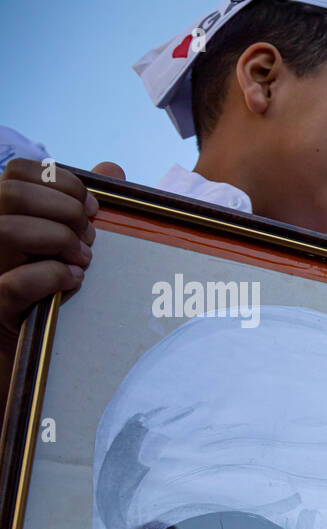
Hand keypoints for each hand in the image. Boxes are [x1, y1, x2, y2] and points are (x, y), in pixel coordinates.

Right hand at [0, 159, 123, 346]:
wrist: (30, 358)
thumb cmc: (50, 293)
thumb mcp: (66, 246)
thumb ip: (83, 206)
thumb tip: (112, 169)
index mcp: (0, 215)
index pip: (16, 172)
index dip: (60, 182)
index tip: (92, 207)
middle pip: (12, 193)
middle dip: (65, 210)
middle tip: (90, 238)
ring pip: (7, 229)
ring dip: (59, 240)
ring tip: (83, 261)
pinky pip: (15, 283)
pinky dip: (53, 276)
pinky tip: (73, 281)